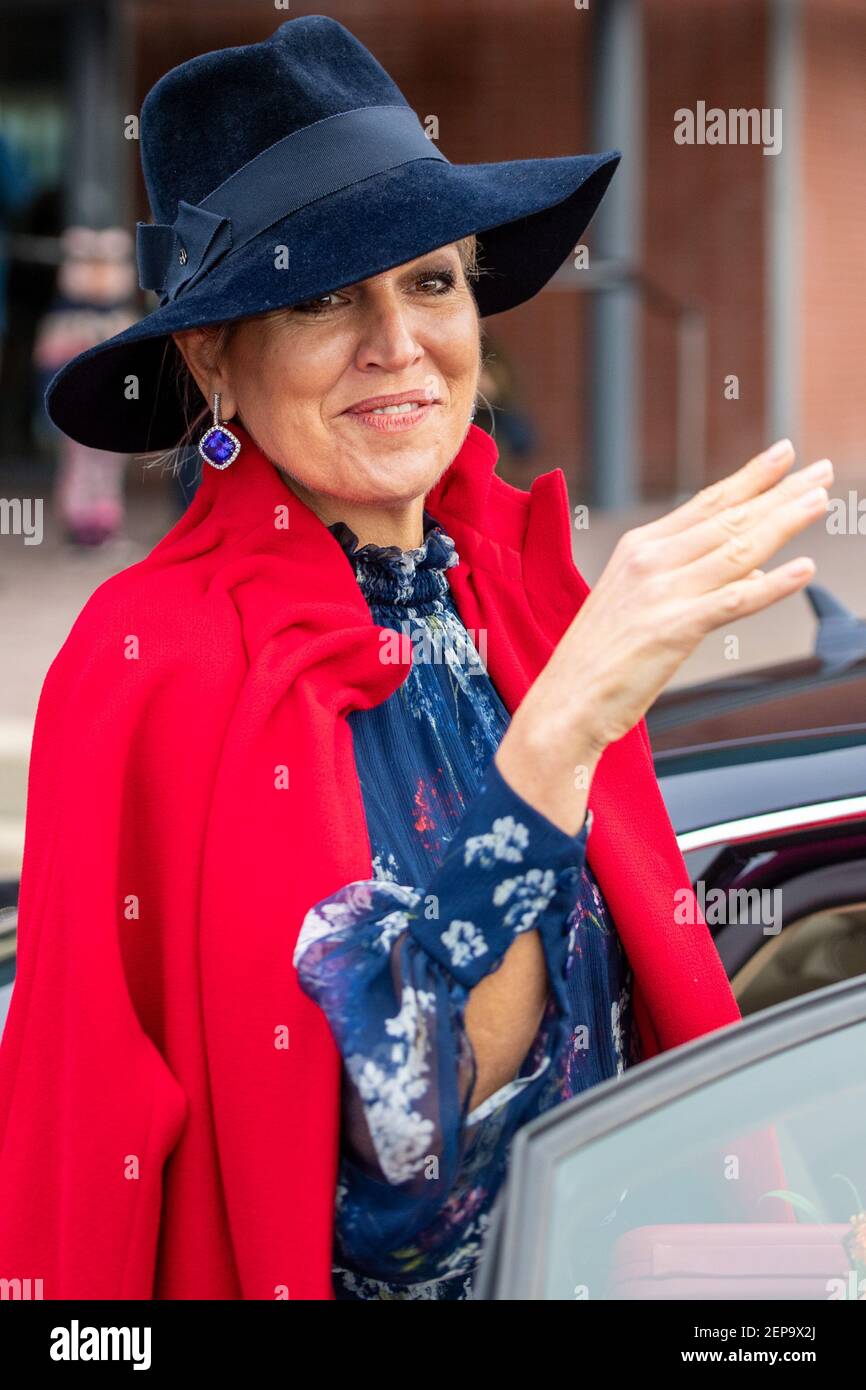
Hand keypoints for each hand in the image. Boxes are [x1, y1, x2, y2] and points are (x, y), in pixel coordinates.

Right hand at [522, 438, 831, 757]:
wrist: (563, 703)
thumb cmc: (598, 661)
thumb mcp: (639, 604)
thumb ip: (691, 580)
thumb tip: (748, 567)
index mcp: (638, 549)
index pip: (706, 504)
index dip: (749, 478)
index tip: (783, 454)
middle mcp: (650, 561)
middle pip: (729, 518)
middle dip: (781, 492)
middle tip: (821, 469)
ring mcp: (662, 593)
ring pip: (737, 549)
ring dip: (785, 522)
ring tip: (820, 501)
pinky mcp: (673, 629)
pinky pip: (735, 600)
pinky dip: (773, 584)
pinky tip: (803, 570)